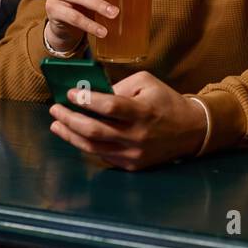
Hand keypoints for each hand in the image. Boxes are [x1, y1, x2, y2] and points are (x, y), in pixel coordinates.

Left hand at [48, 71, 207, 169]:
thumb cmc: (166, 102)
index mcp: (143, 112)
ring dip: (70, 135)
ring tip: (57, 124)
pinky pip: (102, 155)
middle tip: (55, 109)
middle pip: (94, 130)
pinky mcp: (131, 165)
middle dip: (69, 119)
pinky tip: (76, 135)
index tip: (70, 94)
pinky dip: (86, 145)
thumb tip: (90, 92)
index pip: (109, 107)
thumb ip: (119, 87)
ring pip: (93, 147)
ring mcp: (133, 154)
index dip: (86, 100)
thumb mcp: (147, 83)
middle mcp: (137, 136)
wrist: (191, 131)